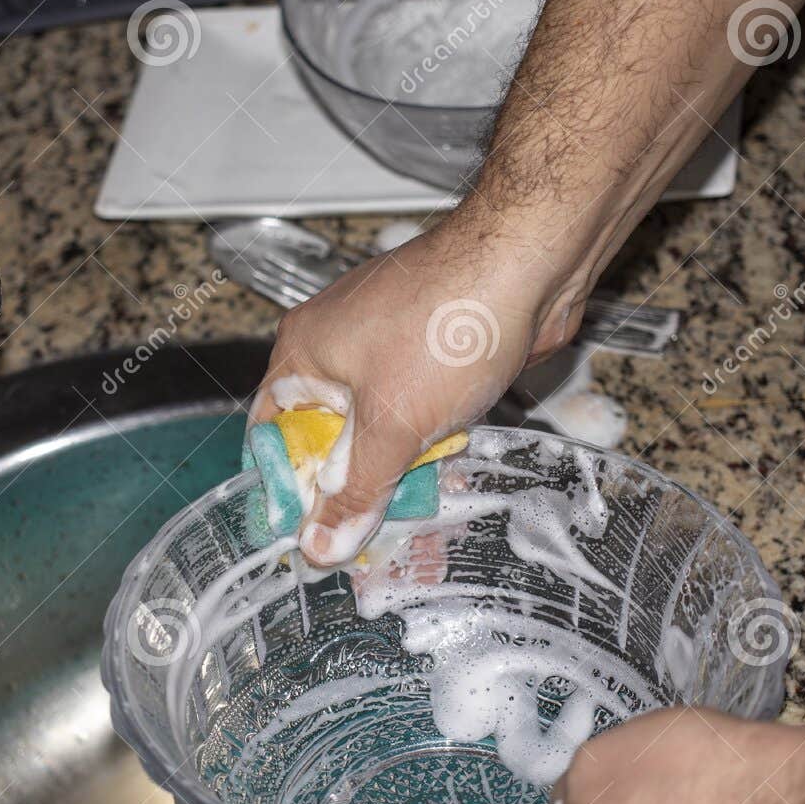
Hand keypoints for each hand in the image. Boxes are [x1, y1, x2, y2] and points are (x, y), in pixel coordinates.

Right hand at [250, 216, 581, 566]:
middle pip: (330, 435)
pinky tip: (449, 463)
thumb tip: (321, 542)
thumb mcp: (393, 423)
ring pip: (380, 424)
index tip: (309, 533)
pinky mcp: (434, 348)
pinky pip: (420, 407)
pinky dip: (431, 439)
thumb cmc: (450, 319)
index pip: (273, 434)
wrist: (531, 261)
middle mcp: (340, 344)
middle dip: (352, 485)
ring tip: (414, 506)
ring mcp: (390, 343)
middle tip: (369, 531)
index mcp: (306, 352)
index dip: (288, 487)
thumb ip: (356, 489)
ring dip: (398, 466)